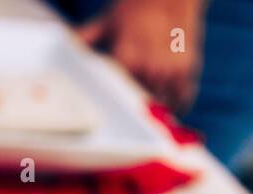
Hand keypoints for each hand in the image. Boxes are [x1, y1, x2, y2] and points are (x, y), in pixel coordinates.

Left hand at [77, 0, 204, 113]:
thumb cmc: (133, 8)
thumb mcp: (105, 23)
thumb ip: (85, 39)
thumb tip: (64, 46)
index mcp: (125, 60)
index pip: (115, 97)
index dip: (112, 109)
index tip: (107, 120)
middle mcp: (148, 67)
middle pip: (137, 105)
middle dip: (132, 113)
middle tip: (127, 124)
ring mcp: (169, 68)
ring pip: (160, 103)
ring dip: (154, 111)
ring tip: (147, 119)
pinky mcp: (188, 67)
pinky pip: (183, 96)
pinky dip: (177, 104)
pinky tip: (170, 108)